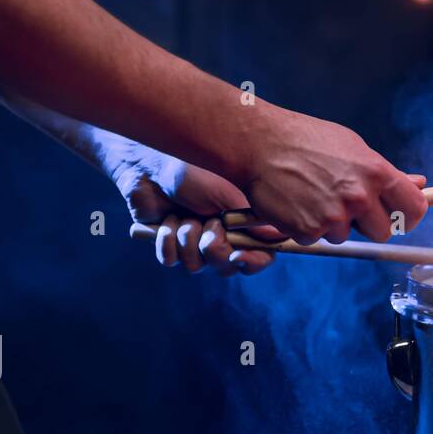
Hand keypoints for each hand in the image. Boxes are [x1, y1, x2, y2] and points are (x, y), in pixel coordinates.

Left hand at [113, 153, 278, 276]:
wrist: (153, 167)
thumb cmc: (195, 173)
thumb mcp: (229, 195)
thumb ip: (253, 222)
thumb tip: (279, 239)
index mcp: (243, 223)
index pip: (260, 255)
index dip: (253, 262)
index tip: (239, 256)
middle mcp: (222, 236)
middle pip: (227, 267)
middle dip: (215, 249)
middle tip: (209, 225)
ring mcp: (195, 241)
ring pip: (196, 265)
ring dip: (188, 239)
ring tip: (184, 215)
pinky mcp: (169, 243)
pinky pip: (171, 260)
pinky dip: (167, 241)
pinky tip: (168, 220)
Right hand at [238, 108, 427, 244]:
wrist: (260, 144)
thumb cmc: (306, 140)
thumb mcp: (353, 147)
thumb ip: (385, 172)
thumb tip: (418, 183)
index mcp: (377, 173)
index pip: (414, 208)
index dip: (409, 216)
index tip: (400, 216)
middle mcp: (359, 197)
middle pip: (384, 232)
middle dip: (370, 224)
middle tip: (349, 207)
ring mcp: (334, 216)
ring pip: (346, 235)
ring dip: (333, 224)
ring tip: (314, 196)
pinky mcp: (309, 230)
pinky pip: (317, 239)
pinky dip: (308, 227)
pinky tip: (298, 203)